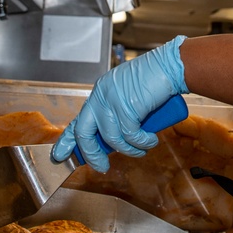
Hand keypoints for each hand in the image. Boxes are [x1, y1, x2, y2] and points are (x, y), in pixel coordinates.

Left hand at [51, 35, 188, 171]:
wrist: (171, 66)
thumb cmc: (154, 79)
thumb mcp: (128, 94)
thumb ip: (118, 111)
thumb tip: (114, 138)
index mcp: (100, 92)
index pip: (78, 119)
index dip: (68, 139)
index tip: (61, 154)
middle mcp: (101, 95)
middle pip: (84, 132)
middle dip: (91, 154)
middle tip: (101, 167)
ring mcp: (113, 101)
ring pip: (112, 138)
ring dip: (129, 150)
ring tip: (142, 150)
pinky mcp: (127, 107)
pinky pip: (131, 136)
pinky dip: (142, 143)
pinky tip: (150, 140)